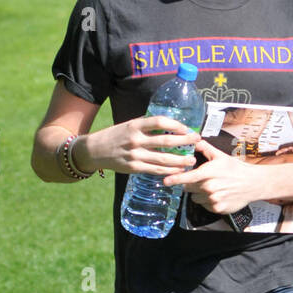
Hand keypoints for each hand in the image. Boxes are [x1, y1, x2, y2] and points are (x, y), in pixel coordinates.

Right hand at [78, 115, 199, 175]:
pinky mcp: (134, 168)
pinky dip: (169, 171)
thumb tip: (170, 123)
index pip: (160, 122)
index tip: (187, 128)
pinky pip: (156, 170)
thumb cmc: (116, 135)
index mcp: (135, 125)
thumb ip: (147, 125)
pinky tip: (179, 170)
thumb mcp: (129, 124)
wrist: (95, 150)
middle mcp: (135, 139)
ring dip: (180, 160)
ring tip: (192, 160)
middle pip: (165, 141)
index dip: (176, 125)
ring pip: (163, 159)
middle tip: (197, 141)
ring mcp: (135, 155)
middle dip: (184, 141)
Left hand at [163, 139, 278, 214]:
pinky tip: (218, 194)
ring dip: (199, 194)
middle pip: (189, 188)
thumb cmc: (236, 169)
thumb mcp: (221, 156)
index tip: (165, 181)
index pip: (188, 177)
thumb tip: (193, 138)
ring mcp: (214, 199)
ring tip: (212, 188)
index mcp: (208, 173)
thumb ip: (205, 148)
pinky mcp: (218, 208)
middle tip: (203, 180)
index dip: (175, 179)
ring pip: (195, 198)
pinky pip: (204, 205)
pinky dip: (208, 201)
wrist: (253, 184)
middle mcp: (210, 187)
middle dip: (191, 184)